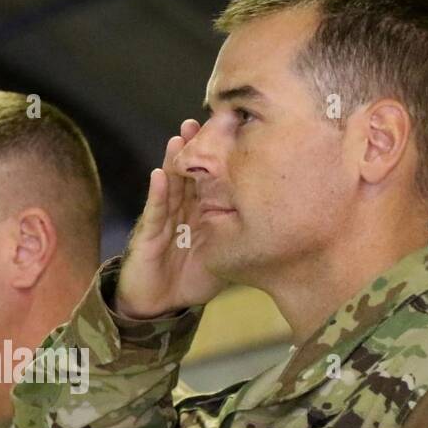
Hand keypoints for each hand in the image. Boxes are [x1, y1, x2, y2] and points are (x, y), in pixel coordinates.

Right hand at [116, 119, 228, 318]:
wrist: (159, 307)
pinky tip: (160, 174)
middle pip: (190, 174)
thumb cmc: (191, 280)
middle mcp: (182, 211)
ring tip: (180, 136)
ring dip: (173, 161)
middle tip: (203, 121)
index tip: (232, 134)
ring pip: (170, 186)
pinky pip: (153, 212)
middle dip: (195, 148)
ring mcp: (164, 221)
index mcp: (202, 213)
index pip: (212, 180)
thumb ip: (245, 242)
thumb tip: (280, 232)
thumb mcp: (226, 259)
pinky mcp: (147, 236)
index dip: (220, 159)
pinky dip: (157, 193)